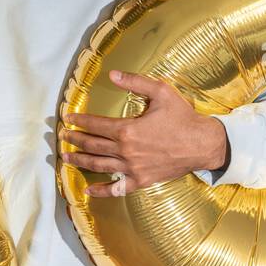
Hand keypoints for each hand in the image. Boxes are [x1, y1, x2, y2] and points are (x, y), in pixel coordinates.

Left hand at [60, 70, 227, 197]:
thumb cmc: (182, 117)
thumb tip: (111, 74)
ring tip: (67, 158)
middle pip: (93, 145)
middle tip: (63, 137)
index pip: (95, 125)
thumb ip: (135, 82)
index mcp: (127, 130)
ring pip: (99, 166)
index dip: (79, 121)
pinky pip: (116, 189)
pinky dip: (101, 191)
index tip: (68, 119)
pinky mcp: (141, 181)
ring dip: (81, 161)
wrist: (202, 144)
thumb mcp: (160, 92)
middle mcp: (125, 151)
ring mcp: (132, 169)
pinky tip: (88, 191)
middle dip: (75, 140)